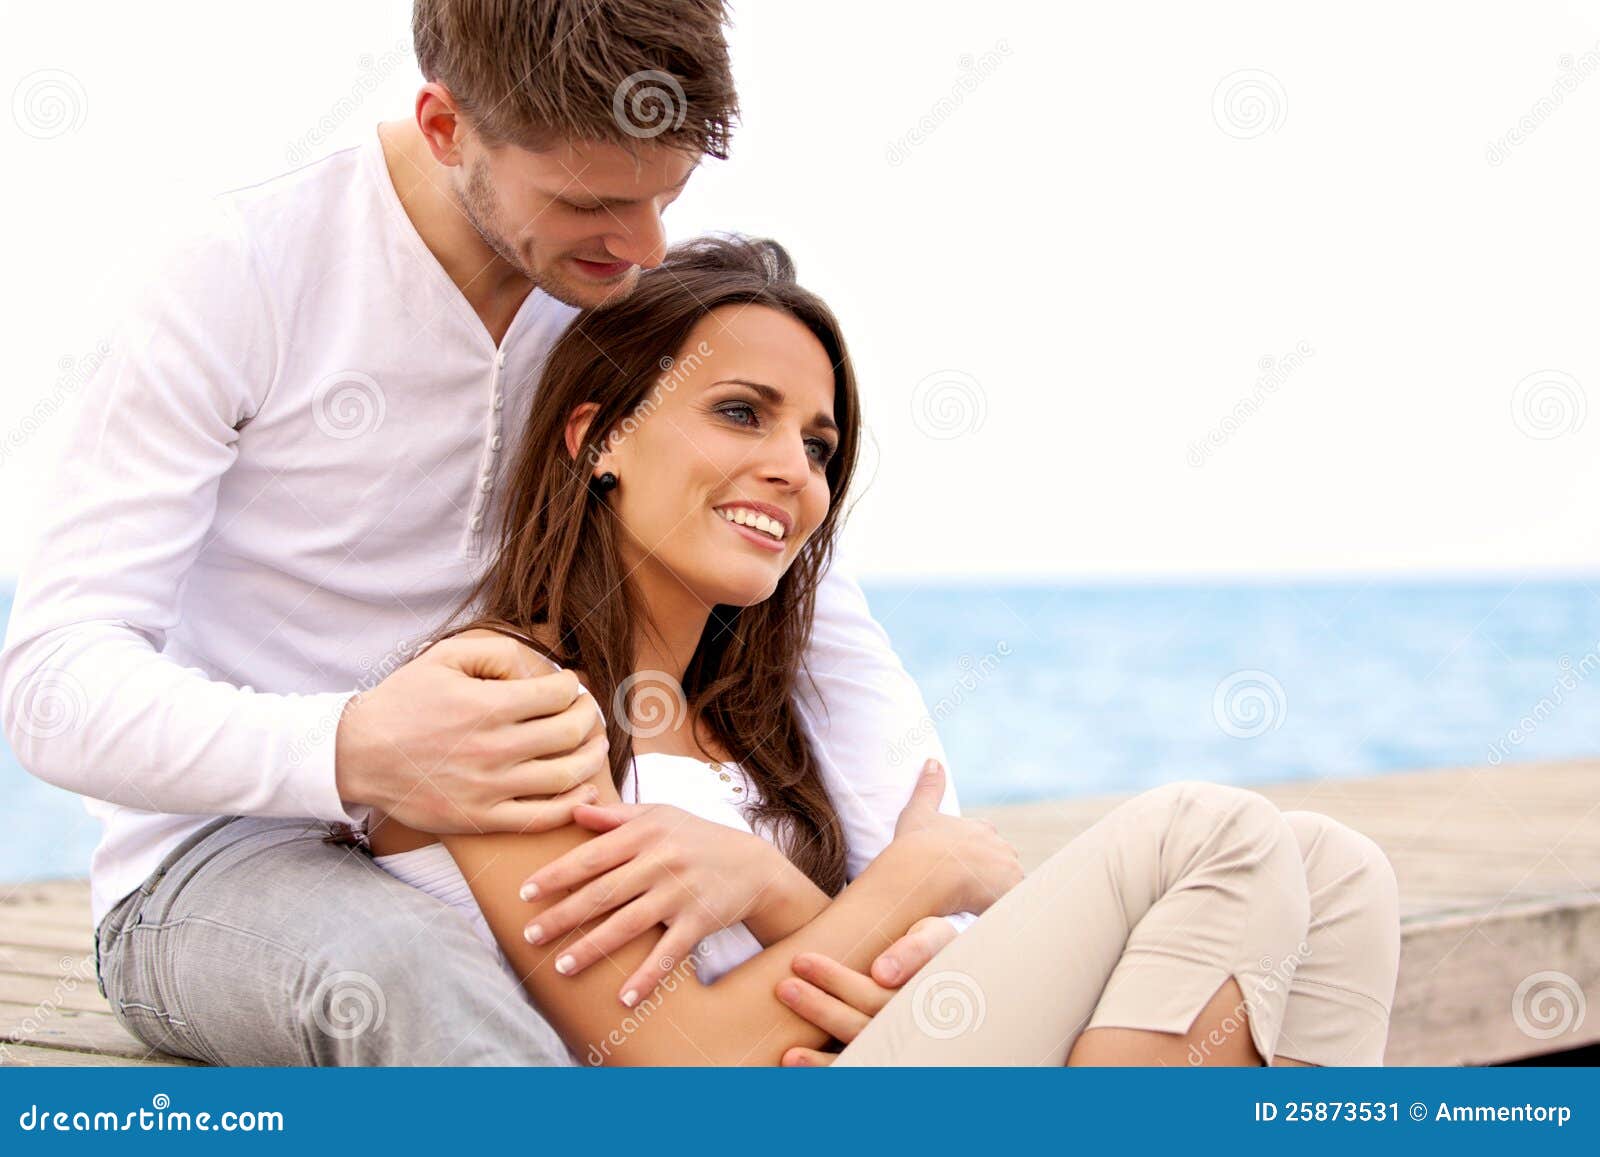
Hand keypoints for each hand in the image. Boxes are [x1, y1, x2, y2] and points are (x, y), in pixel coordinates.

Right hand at [334, 629, 607, 834]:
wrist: (357, 754)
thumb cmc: (403, 701)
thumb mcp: (444, 658)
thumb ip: (496, 652)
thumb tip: (539, 669)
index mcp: (487, 706)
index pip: (558, 696)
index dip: (572, 687)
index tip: (568, 687)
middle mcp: (494, 748)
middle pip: (570, 733)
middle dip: (588, 718)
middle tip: (587, 713)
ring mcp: (489, 788)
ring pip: (565, 777)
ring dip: (590, 758)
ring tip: (594, 745)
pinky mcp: (480, 818)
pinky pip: (541, 818)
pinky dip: (572, 804)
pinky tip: (583, 788)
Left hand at [517, 801, 792, 1006]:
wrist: (753, 864)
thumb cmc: (695, 837)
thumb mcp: (659, 816)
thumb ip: (615, 816)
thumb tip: (573, 811)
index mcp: (645, 833)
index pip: (591, 856)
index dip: (556, 875)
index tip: (525, 893)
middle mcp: (660, 861)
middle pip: (602, 893)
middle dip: (562, 916)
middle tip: (530, 935)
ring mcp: (680, 893)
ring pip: (627, 925)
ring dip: (592, 948)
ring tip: (561, 967)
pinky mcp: (699, 922)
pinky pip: (668, 954)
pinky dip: (647, 978)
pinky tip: (624, 999)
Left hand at [776, 915, 959, 1065]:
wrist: (955, 973)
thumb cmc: (938, 947)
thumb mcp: (934, 936)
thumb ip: (914, 950)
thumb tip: (882, 974)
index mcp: (924, 1000)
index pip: (875, 996)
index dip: (837, 982)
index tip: (802, 961)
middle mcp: (915, 1032)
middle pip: (862, 1027)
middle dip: (820, 1009)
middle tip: (783, 987)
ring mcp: (902, 1051)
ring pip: (859, 1056)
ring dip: (821, 1061)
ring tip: (788, 1055)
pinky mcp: (887, 1060)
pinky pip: (857, 1071)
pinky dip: (828, 1074)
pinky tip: (800, 1070)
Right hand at [888, 759, 1022, 916]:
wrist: (919, 872)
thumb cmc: (915, 845)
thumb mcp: (918, 812)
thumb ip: (929, 787)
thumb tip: (933, 760)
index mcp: (981, 828)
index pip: (988, 842)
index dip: (975, 857)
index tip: (960, 870)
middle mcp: (999, 846)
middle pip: (1002, 863)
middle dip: (990, 876)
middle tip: (966, 892)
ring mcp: (1007, 869)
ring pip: (1009, 884)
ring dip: (997, 894)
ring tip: (974, 907)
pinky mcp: (1008, 892)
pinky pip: (1012, 904)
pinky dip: (1002, 909)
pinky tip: (983, 915)